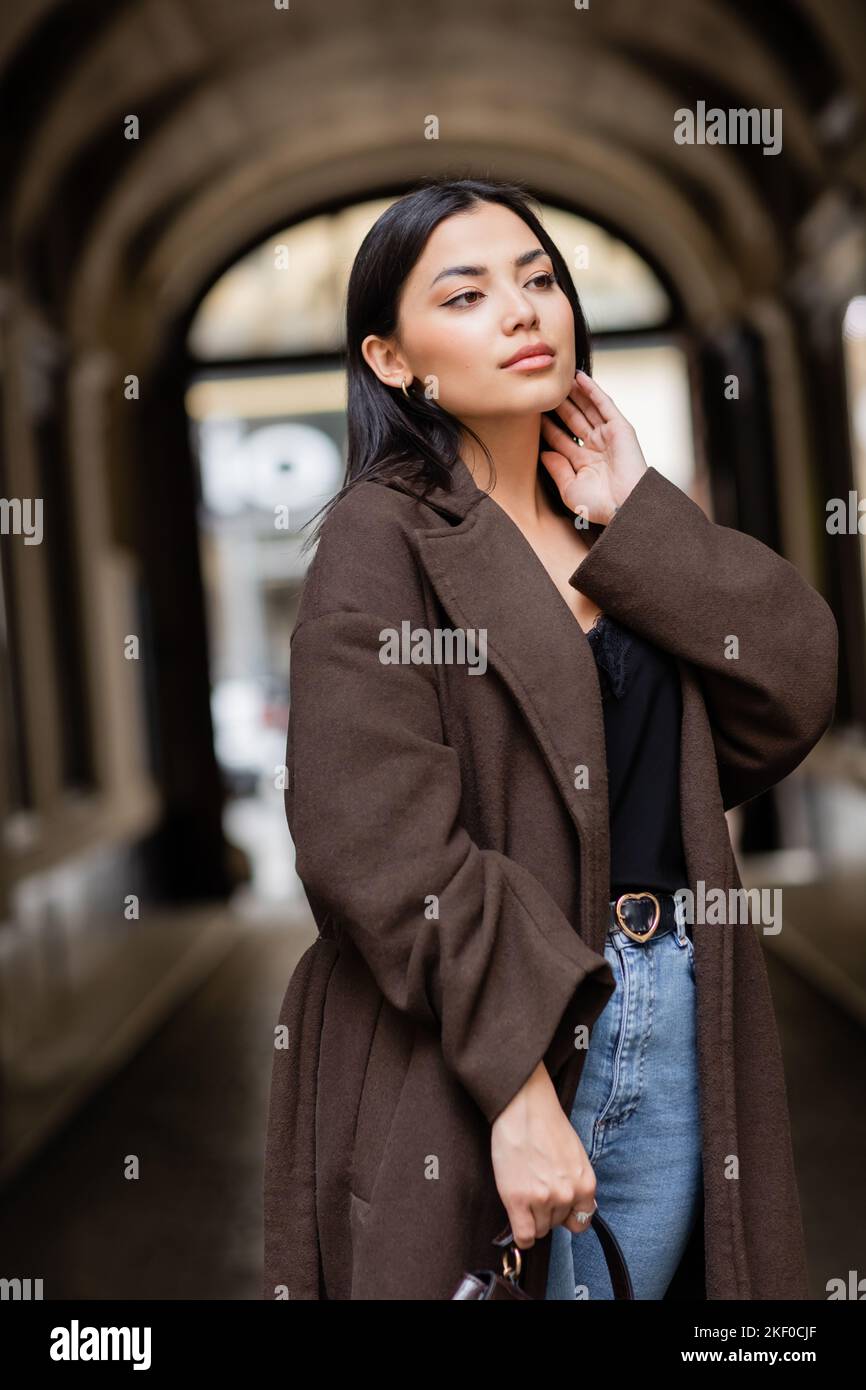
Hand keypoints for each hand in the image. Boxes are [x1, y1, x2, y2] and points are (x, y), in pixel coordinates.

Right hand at [490, 1061, 597, 1248]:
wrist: (524, 1107)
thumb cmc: (547, 1125)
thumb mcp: (576, 1156)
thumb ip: (577, 1184)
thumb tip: (575, 1208)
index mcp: (586, 1184)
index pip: (581, 1221)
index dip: (566, 1215)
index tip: (556, 1208)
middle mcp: (567, 1195)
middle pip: (557, 1225)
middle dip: (547, 1212)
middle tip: (535, 1190)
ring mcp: (543, 1199)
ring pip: (540, 1230)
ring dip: (532, 1218)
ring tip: (524, 1193)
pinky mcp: (518, 1200)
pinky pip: (524, 1236)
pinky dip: (521, 1235)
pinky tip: (518, 1220)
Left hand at [540, 369, 647, 525]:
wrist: (625, 505)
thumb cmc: (599, 506)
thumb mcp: (570, 489)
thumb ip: (557, 469)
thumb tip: (544, 453)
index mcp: (583, 463)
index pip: (561, 439)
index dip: (547, 426)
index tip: (531, 414)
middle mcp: (595, 447)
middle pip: (573, 420)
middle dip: (559, 405)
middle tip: (544, 390)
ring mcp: (608, 436)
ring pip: (587, 408)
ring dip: (574, 393)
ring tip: (559, 378)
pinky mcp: (620, 428)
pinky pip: (604, 404)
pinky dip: (592, 390)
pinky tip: (579, 378)